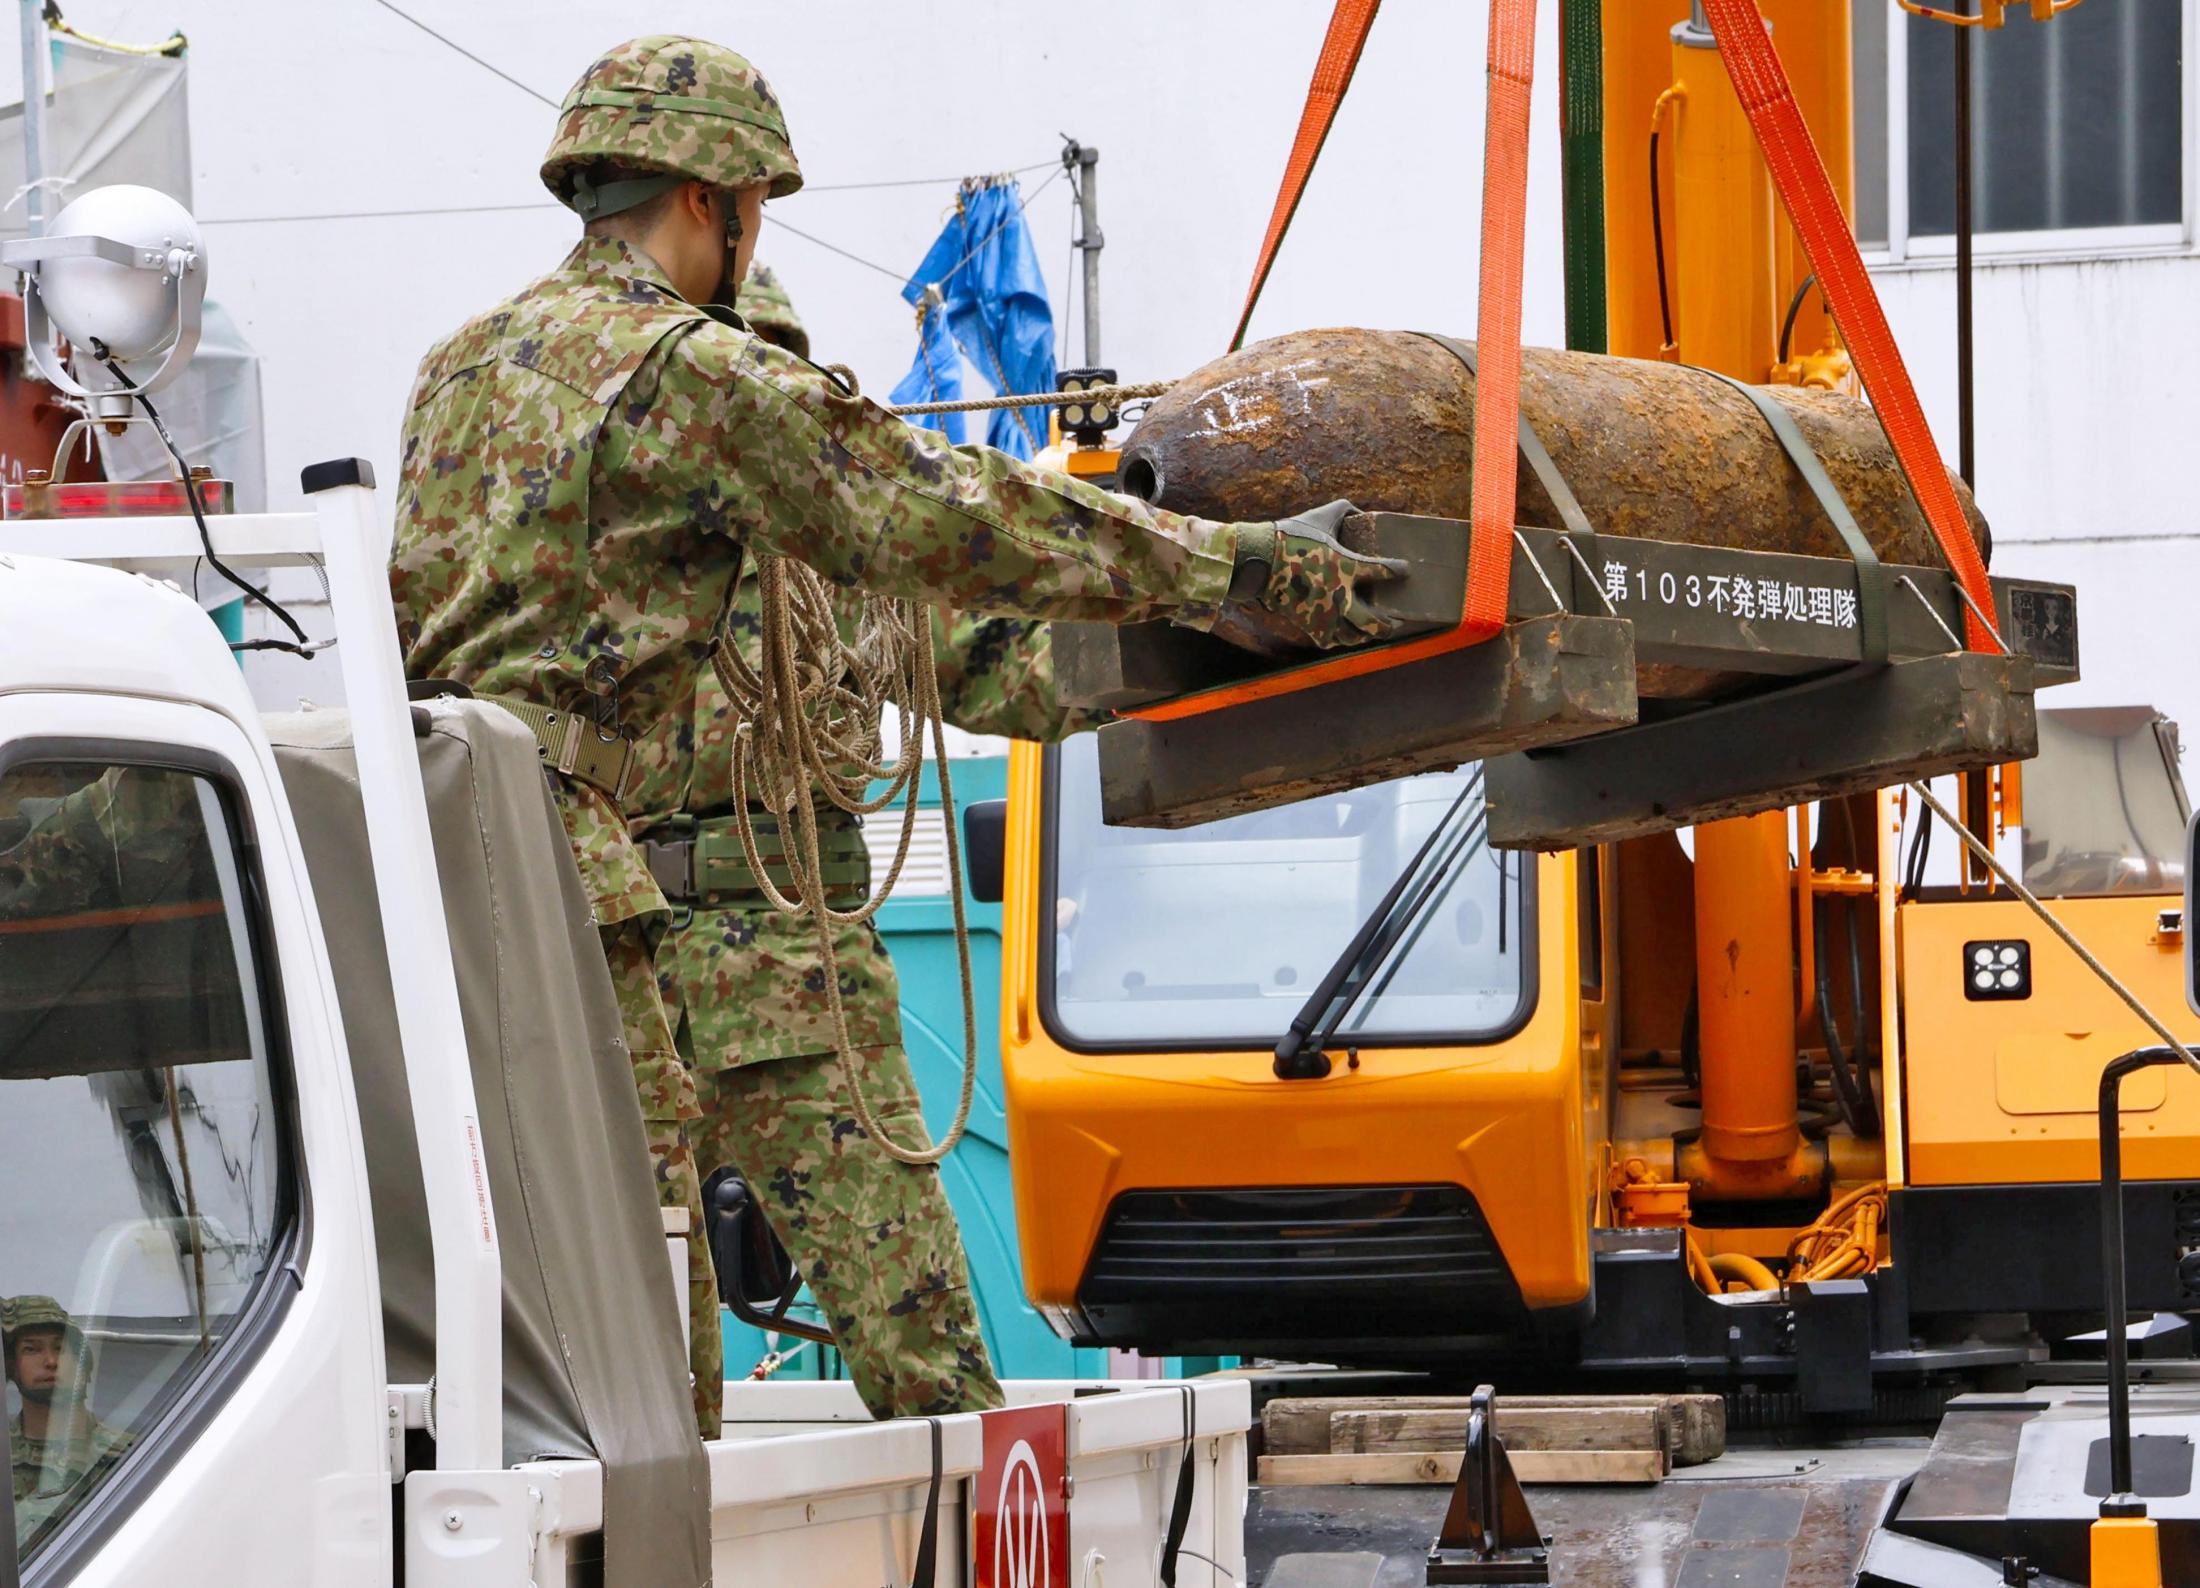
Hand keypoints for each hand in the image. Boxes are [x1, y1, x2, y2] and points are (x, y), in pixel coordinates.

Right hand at [1214, 500, 1409, 652]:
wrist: (1258, 560)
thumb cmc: (1290, 536)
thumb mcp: (1320, 516)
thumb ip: (1343, 510)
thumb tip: (1359, 511)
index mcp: (1347, 566)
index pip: (1383, 571)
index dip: (1398, 571)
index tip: (1404, 571)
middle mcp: (1339, 595)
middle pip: (1373, 622)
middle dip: (1389, 625)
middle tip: (1397, 623)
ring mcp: (1323, 612)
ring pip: (1353, 636)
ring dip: (1366, 636)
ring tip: (1372, 633)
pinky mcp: (1307, 622)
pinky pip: (1328, 640)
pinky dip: (1339, 639)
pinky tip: (1344, 636)